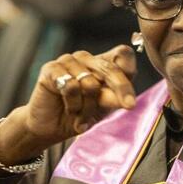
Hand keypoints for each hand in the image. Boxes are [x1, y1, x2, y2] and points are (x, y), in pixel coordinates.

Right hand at [0, 45, 136, 167]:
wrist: (50, 128)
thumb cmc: (78, 115)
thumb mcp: (102, 109)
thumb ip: (113, 98)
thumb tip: (128, 99)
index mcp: (102, 64)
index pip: (123, 55)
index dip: (129, 71)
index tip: (132, 95)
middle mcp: (87, 59)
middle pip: (110, 67)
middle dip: (121, 89)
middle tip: (129, 106)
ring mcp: (68, 61)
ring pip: (90, 83)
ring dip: (87, 107)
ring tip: (80, 115)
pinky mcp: (51, 68)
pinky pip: (71, 86)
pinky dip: (73, 104)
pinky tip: (69, 110)